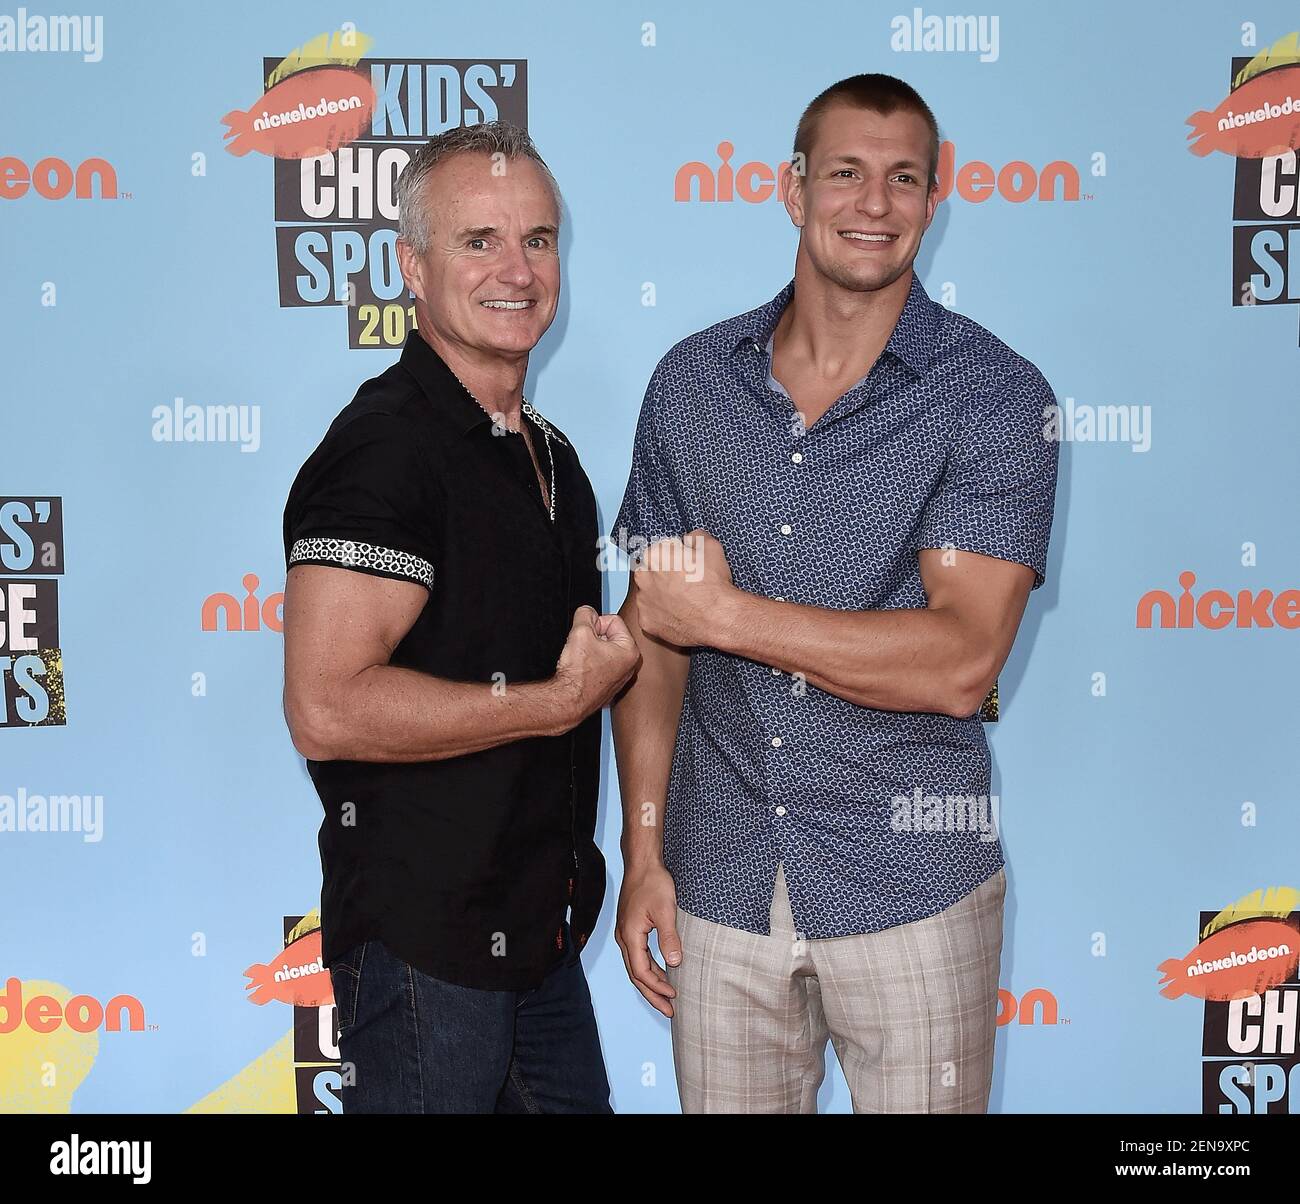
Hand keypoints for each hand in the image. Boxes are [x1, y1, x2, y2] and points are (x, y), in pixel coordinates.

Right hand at [553, 605, 640, 723]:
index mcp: (630, 650)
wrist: (568, 701)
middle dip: (594, 637)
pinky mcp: (610, 686)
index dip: (595, 624)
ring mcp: (621, 677)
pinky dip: (591, 665)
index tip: (586, 635)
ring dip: (591, 650)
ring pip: (604, 650)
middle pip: (610, 635)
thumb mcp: (580, 631)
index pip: (613, 620)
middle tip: (582, 648)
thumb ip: (585, 614)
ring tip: (582, 661)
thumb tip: (587, 611)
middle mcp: (630, 665)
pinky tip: (583, 671)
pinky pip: (601, 665)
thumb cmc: (577, 674)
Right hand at [615, 861, 681, 1016]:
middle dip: (652, 994)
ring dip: (651, 983)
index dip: (657, 987)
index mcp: (630, 936)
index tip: (674, 996)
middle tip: (669, 1011)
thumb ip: (669, 938)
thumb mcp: (665, 911)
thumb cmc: (653, 883)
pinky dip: (650, 969)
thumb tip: (675, 964)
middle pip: (636, 975)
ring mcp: (626, 934)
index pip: (641, 972)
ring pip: (636, 967)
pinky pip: (638, 956)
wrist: (642, 863)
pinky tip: (662, 973)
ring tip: (668, 996)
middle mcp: (624, 938)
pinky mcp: (631, 928)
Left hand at [632, 528, 735, 647]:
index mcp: (654, 555)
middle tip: (682, 583)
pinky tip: (677, 614)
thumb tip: (690, 539)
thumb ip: (695, 537)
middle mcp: (643, 577)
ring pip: (648, 594)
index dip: (672, 558)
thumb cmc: (714, 585)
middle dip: (662, 576)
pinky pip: (651, 615)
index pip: (658, 551)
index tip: (682, 566)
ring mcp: (642, 601)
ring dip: (659, 595)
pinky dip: (661, 615)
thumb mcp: (711, 547)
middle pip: (648, 572)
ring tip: (682, 601)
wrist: (717, 619)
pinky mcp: (646, 621)